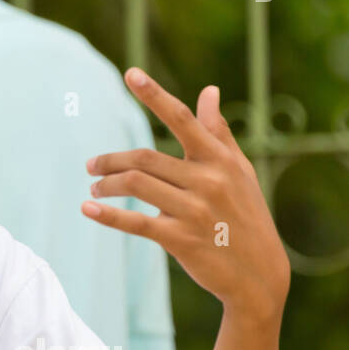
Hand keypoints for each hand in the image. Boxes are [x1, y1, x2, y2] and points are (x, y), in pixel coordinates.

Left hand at [83, 68, 289, 318]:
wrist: (260, 275)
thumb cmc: (246, 215)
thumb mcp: (238, 171)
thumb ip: (218, 132)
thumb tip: (209, 91)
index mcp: (220, 159)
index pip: (182, 119)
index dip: (155, 95)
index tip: (130, 73)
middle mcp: (208, 180)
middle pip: (144, 158)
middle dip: (110, 160)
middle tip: (91, 165)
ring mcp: (195, 210)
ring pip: (136, 185)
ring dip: (106, 184)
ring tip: (94, 188)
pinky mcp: (181, 239)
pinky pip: (136, 223)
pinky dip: (108, 215)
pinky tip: (88, 209)